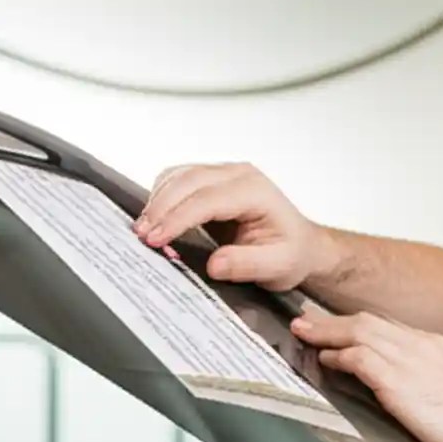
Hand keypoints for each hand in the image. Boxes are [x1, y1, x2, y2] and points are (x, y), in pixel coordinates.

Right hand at [134, 162, 334, 290]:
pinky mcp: (212, 181)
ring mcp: (225, 174)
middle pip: (188, 181)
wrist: (301, 245)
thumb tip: (215, 263)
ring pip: (179, 176)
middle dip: (160, 208)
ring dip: (157, 200)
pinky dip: (162, 196)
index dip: (177, 218)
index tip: (155, 239)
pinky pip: (179, 179)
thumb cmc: (292, 253)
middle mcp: (239, 175)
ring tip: (142, 230)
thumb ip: (248, 264)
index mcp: (255, 192)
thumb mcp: (278, 267)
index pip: (207, 199)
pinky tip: (155, 219)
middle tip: (141, 236)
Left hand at [292, 312, 442, 441]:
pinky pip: (359, 357)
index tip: (336, 327)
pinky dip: (339, 356)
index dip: (356, 324)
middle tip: (306, 322)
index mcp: (433, 346)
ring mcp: (409, 360)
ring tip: (304, 335)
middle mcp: (420, 344)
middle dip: (332, 321)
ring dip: (326, 332)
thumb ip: (422, 382)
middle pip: (366, 321)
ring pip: (357, 331)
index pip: (386, 325)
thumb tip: (399, 389)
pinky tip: (326, 361)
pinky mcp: (397, 381)